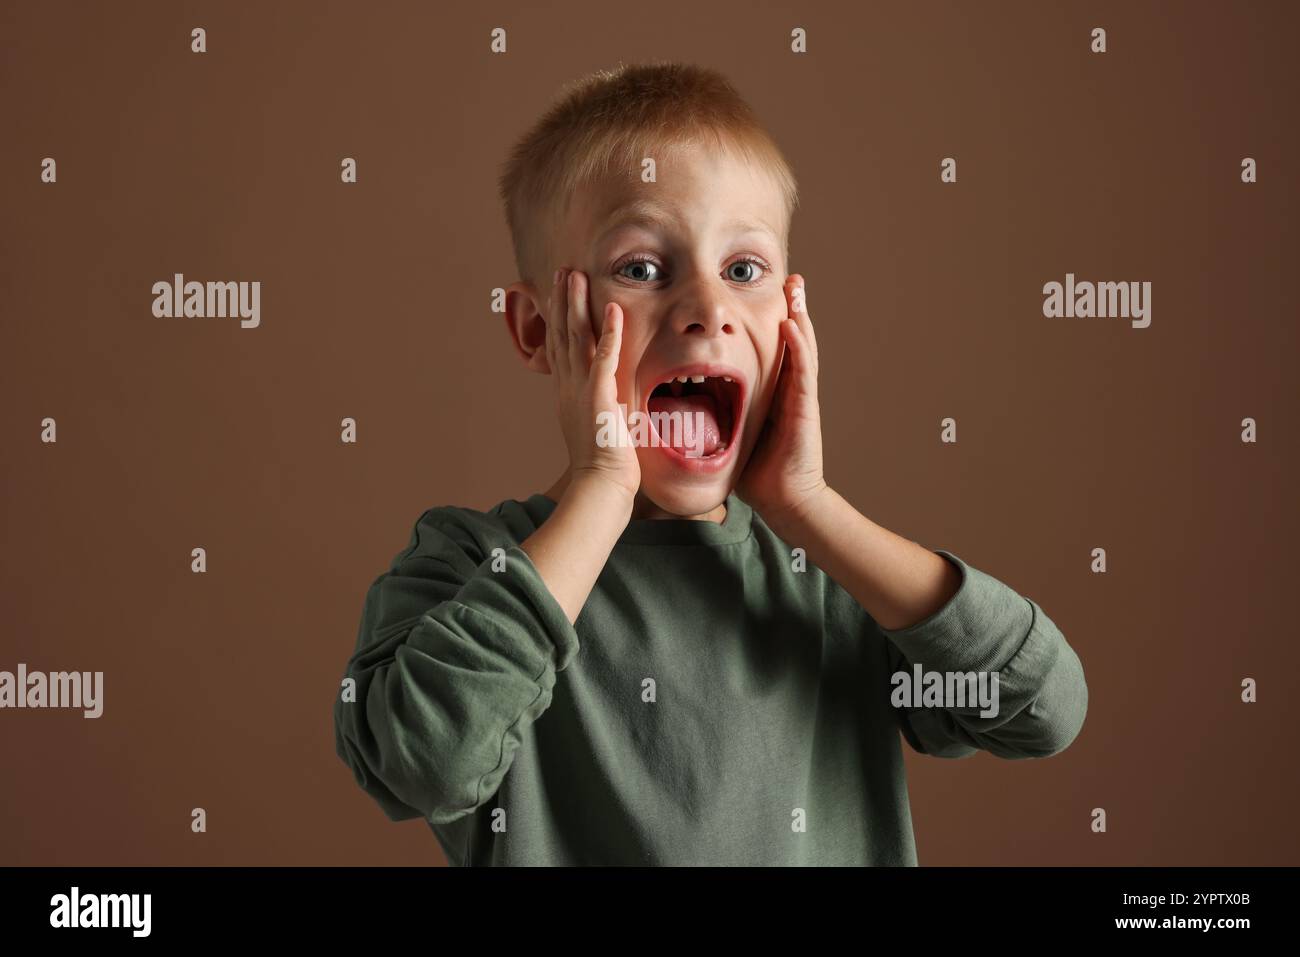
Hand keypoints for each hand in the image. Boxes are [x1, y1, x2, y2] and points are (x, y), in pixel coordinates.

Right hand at [546, 267, 640, 500]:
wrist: (600, 485)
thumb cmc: (604, 464)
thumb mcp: (597, 426)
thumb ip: (600, 405)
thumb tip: (610, 399)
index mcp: (567, 393)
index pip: (559, 346)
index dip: (558, 317)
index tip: (560, 293)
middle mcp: (568, 386)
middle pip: (561, 333)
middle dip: (562, 301)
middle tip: (562, 272)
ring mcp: (581, 389)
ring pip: (575, 337)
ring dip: (577, 305)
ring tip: (576, 276)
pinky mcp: (599, 396)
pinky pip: (604, 357)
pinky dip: (609, 332)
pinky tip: (613, 308)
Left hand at [736, 274, 826, 524]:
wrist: (784, 500)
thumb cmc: (759, 473)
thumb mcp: (734, 436)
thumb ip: (719, 419)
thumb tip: (684, 413)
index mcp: (774, 394)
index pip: (773, 351)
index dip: (770, 323)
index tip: (765, 297)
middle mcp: (790, 389)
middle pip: (792, 340)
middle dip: (792, 308)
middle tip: (791, 278)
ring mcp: (800, 396)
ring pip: (802, 347)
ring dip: (800, 315)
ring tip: (796, 287)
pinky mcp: (804, 407)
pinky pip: (801, 371)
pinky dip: (797, 346)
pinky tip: (791, 324)